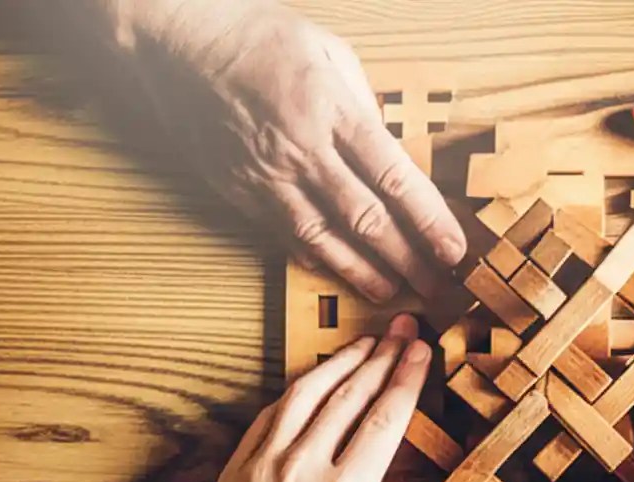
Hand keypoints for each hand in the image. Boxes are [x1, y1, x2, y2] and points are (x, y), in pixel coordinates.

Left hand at [70, 315, 461, 481]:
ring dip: (340, 363)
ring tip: (365, 342)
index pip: (385, 419)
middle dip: (382, 356)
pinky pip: (271, 414)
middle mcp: (307, 467)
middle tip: (403, 329)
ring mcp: (268, 463)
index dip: (407, 379)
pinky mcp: (239, 467)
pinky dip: (296, 390)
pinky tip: (311, 381)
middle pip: (351, 395)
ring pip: (308, 395)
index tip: (422, 350)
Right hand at [109, 0, 464, 300]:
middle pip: (366, 219)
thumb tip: (389, 147)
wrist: (179, 40)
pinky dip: (316, 258)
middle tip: (437, 288)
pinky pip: (285, 233)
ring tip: (393, 293)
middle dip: (408, 259)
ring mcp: (267, 175)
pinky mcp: (239, 190)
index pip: (394, 178)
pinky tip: (339, 273)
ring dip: (363, 272)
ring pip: (324, 238)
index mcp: (332, 110)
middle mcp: (302, 150)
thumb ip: (362, 104)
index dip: (429, 220)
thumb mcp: (329, 51)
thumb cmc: (259, 35)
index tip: (454, 249)